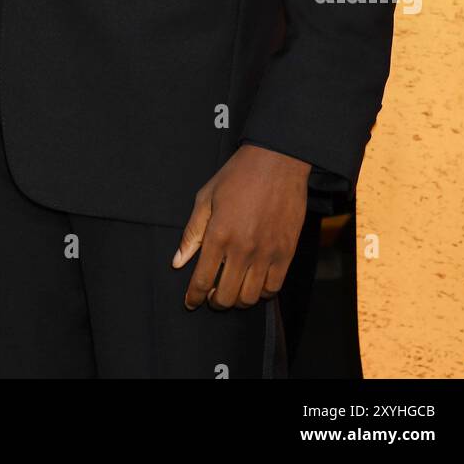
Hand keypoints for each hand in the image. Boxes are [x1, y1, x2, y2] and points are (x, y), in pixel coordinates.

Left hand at [174, 144, 309, 309]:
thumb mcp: (206, 198)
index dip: (194, 297)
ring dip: (238, 300)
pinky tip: (254, 282)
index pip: (202, 280)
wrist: (277, 161)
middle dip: (215, 301)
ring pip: (250, 298)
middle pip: (226, 296)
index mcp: (219, 235)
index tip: (191, 302)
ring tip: (233, 290)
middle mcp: (242, 249)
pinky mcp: (286, 252)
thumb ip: (192, 233)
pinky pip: (273, 287)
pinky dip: (262, 292)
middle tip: (212, 295)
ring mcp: (266, 253)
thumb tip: (178, 262)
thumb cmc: (238, 176)